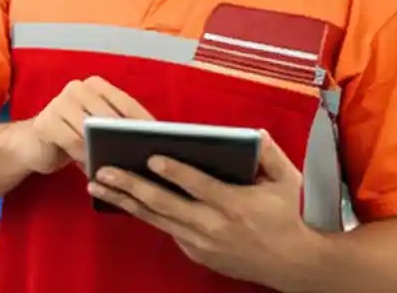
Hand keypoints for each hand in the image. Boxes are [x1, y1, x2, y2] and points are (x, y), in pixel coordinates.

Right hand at [11, 76, 152, 174]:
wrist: (32, 145)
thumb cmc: (74, 137)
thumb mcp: (97, 129)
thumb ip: (118, 128)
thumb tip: (152, 142)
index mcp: (96, 85)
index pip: (126, 103)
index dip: (144, 123)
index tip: (161, 141)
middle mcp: (77, 88)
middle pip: (109, 116)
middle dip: (125, 139)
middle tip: (141, 159)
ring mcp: (59, 103)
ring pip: (91, 130)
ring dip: (105, 150)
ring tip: (121, 169)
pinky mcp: (46, 122)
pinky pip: (73, 142)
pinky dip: (85, 157)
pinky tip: (94, 171)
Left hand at [88, 130, 322, 290]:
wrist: (298, 265)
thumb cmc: (293, 217)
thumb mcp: (288, 182)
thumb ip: (269, 153)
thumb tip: (252, 132)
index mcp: (235, 204)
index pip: (199, 185)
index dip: (175, 171)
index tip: (151, 156)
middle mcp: (214, 225)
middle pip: (165, 203)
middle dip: (131, 185)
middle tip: (104, 171)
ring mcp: (203, 243)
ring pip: (157, 218)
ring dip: (126, 201)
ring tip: (98, 186)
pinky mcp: (198, 253)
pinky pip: (167, 230)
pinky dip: (145, 215)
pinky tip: (125, 201)